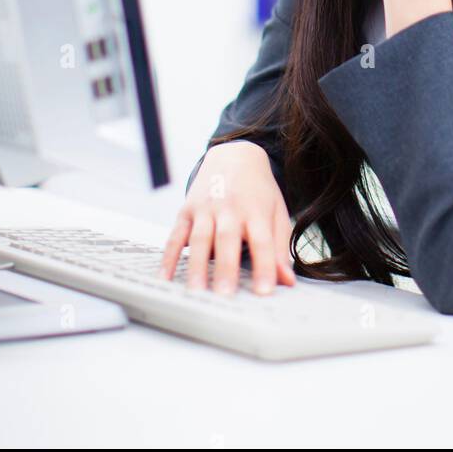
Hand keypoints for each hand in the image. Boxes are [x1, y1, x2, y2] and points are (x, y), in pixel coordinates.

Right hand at [158, 141, 295, 295]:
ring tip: (196, 293)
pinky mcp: (186, 209)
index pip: (262, 241)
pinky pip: (175, 235)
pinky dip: (168, 257)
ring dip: (196, 266)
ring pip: (199, 238)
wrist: (235, 155)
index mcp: (256, 210)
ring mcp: (206, 207)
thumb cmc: (259, 192)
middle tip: (225, 296)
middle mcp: (230, 207)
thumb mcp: (276, 213)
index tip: (264, 292)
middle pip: (227, 239)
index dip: (264, 266)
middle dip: (225, 268)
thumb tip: (288, 282)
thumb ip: (279, 248)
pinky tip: (164, 278)